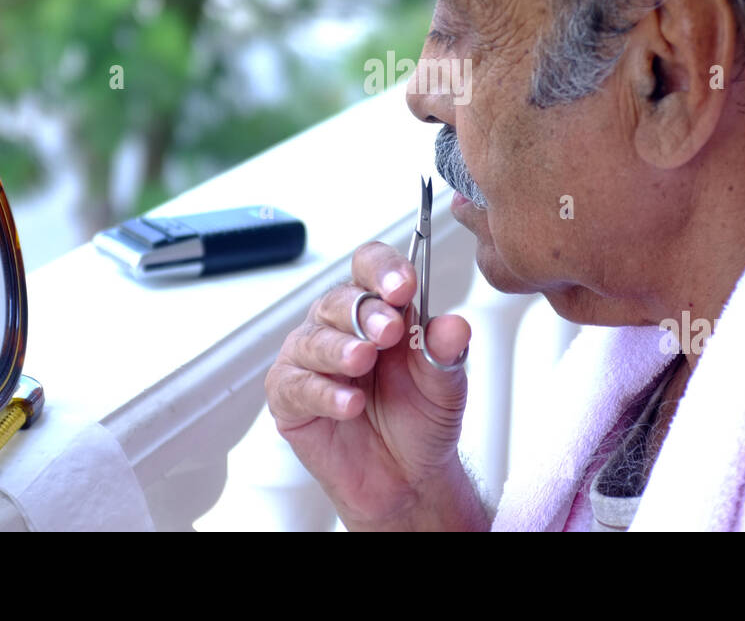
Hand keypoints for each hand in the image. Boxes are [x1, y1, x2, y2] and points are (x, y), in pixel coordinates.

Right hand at [264, 240, 480, 529]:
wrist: (408, 477)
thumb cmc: (420, 419)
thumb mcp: (445, 384)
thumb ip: (445, 352)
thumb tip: (455, 324)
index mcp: (377, 308)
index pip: (370, 267)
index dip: (384, 270)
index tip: (404, 286)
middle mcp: (339, 325)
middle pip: (339, 299)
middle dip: (365, 312)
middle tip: (390, 330)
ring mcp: (310, 359)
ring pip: (313, 339)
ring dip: (340, 348)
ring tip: (363, 360)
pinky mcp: (290, 398)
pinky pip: (297, 386)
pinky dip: (324, 393)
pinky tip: (350, 404)